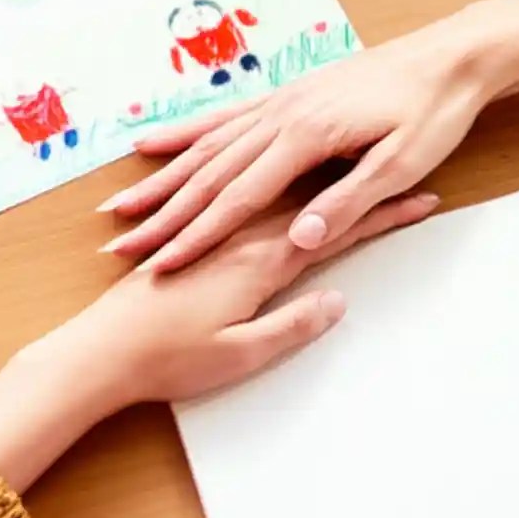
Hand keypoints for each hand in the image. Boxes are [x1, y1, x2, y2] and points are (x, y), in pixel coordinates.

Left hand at [59, 191, 438, 408]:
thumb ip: (292, 325)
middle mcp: (242, 235)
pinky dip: (270, 182)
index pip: (337, 231)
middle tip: (405, 174)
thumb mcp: (240, 354)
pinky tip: (278, 170)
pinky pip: (241, 195)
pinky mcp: (199, 241)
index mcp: (259, 260)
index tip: (422, 200)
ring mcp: (219, 233)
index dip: (384, 216)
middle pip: (316, 202)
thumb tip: (337, 299)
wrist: (96, 352)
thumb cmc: (167, 360)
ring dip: (323, 177)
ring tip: (359, 157)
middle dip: (364, 189)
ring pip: (279, 191)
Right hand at [96, 12, 499, 272]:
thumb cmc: (433, 111)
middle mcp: (282, 117)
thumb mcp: (402, 165)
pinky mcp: (286, 99)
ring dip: (161, 181)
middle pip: (210, 175)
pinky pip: (223, 119)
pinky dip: (185, 134)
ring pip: (206, 147)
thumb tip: (303, 239)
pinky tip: (154, 141)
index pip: (238, 198)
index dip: (197, 236)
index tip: (160, 266)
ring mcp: (280, 105)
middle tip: (120, 247)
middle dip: (163, 216)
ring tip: (119, 206)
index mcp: (306, 138)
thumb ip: (348, 202)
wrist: (450, 56)